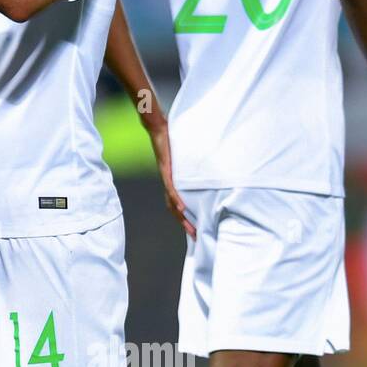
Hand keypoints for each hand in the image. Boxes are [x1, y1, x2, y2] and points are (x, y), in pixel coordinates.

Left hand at [145, 113, 194, 237]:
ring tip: (190, 228)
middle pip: (174, 209)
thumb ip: (192, 165)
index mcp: (172, 183)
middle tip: (195, 236)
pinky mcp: (166, 170)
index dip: (185, 219)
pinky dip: (176, 198)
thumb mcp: (185, 158)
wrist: (158, 129)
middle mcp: (168, 183)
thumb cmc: (172, 143)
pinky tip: (181, 207)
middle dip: (185, 224)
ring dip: (181, 217)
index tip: (195, 231)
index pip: (177, 206)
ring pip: (172, 202)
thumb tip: (208, 168)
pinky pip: (171, 188)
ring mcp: (166, 178)